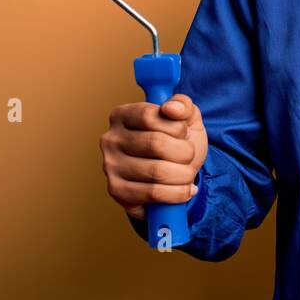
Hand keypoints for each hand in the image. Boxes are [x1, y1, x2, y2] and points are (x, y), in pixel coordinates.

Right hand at [100, 94, 208, 218]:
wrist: (175, 177)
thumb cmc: (178, 144)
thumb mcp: (187, 120)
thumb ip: (183, 106)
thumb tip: (171, 108)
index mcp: (122, 115)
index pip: (150, 116)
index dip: (176, 127)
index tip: (183, 133)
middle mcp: (111, 139)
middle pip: (156, 144)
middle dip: (184, 152)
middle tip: (188, 156)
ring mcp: (110, 166)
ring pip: (157, 171)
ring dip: (184, 174)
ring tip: (187, 173)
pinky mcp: (117, 191)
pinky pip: (154, 193)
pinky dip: (178, 193)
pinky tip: (184, 189)